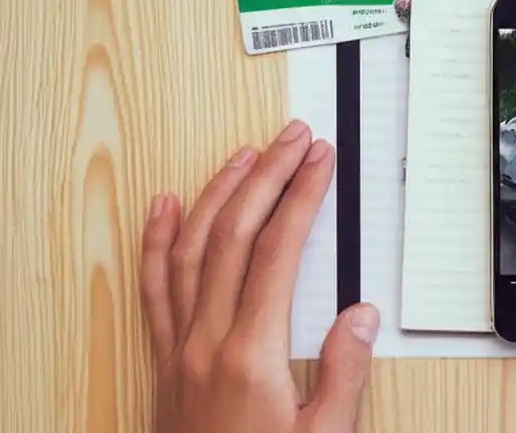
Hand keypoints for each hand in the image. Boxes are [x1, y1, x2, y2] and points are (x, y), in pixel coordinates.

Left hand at [140, 120, 379, 431]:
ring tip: (242, 156)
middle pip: (234, 234)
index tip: (319, 162)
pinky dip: (159, 241)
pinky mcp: (165, 360)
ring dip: (218, 194)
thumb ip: (342, 375)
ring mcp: (180, 348)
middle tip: (292, 140)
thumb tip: (360, 314)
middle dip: (266, 177)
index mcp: (251, 355)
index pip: (279, 250)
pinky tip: (167, 208)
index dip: (301, 196)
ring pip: (191, 250)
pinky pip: (155, 288)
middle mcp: (207, 341)